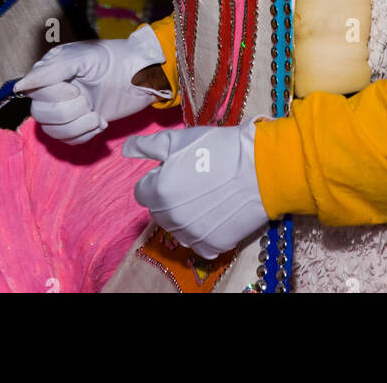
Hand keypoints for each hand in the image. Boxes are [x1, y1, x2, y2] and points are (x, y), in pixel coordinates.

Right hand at [14, 24, 167, 143]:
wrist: (144, 76)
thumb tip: (20, 86)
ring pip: (52, 131)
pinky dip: (85, 135)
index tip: (76, 89)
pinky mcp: (80, 125)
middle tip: (87, 101)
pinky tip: (100, 122)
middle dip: (68, 112)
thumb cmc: (117, 60)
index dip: (54, 95)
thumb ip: (52, 70)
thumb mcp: (84, 58)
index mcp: (51, 69)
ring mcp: (67, 108)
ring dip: (78, 126)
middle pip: (41, 114)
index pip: (34, 91)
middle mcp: (54, 89)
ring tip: (96, 114)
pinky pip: (68, 141)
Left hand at [123, 122, 268, 258]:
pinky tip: (215, 212)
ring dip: (184, 214)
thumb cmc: (219, 149)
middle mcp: (171, 218)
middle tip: (195, 178)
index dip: (159, 177)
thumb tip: (125, 149)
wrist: (261, 169)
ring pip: (176, 227)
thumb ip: (148, 146)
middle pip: (158, 210)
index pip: (143, 191)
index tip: (178, 168)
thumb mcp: (179, 140)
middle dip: (169, 196)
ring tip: (207, 193)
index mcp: (159, 192)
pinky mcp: (211, 246)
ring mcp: (191, 235)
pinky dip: (202, 231)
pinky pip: (197, 242)